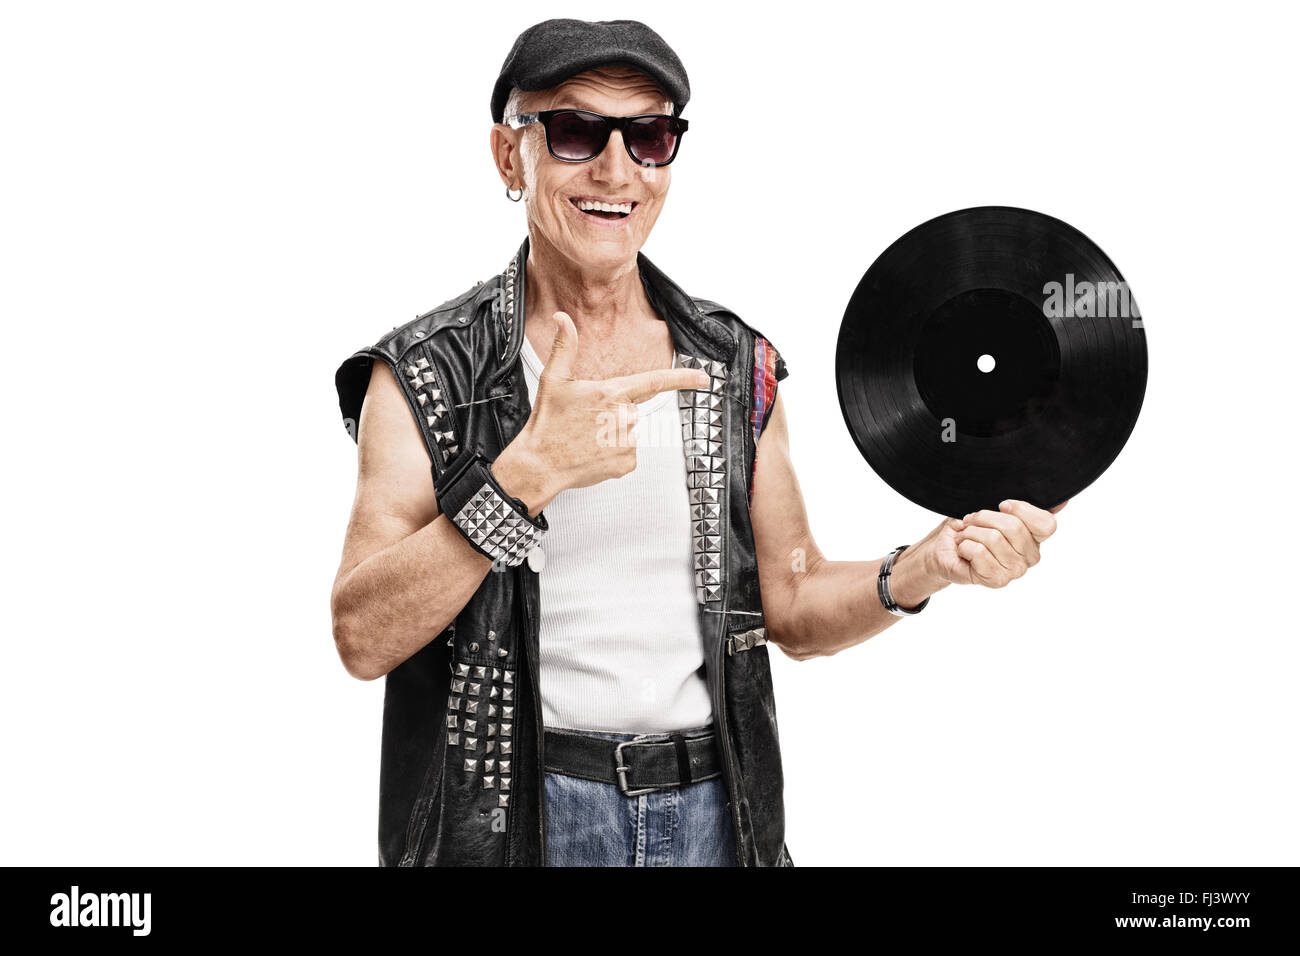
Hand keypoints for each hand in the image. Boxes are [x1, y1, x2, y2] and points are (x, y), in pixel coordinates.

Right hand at [491, 311, 708, 513]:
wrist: (541, 464)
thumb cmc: (548, 423)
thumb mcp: (554, 380)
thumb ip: (565, 347)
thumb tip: (562, 318)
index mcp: (611, 393)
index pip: (654, 382)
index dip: (683, 378)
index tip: (704, 377)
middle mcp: (624, 417)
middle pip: (631, 410)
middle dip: (612, 415)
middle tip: (585, 423)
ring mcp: (627, 442)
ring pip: (629, 432)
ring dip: (612, 434)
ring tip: (586, 439)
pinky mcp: (626, 463)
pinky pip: (627, 453)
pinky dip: (612, 454)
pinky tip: (592, 453)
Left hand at [926, 499, 1066, 588]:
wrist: (943, 548)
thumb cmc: (969, 527)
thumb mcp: (993, 508)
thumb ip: (1026, 506)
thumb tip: (1062, 502)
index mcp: (1035, 536)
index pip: (1046, 524)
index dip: (1022, 510)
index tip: (1002, 504)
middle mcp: (1030, 555)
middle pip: (1014, 527)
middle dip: (984, 517)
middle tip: (971, 521)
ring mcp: (1015, 570)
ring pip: (994, 538)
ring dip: (971, 532)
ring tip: (965, 536)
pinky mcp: (997, 580)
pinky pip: (980, 553)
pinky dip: (965, 545)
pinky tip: (964, 550)